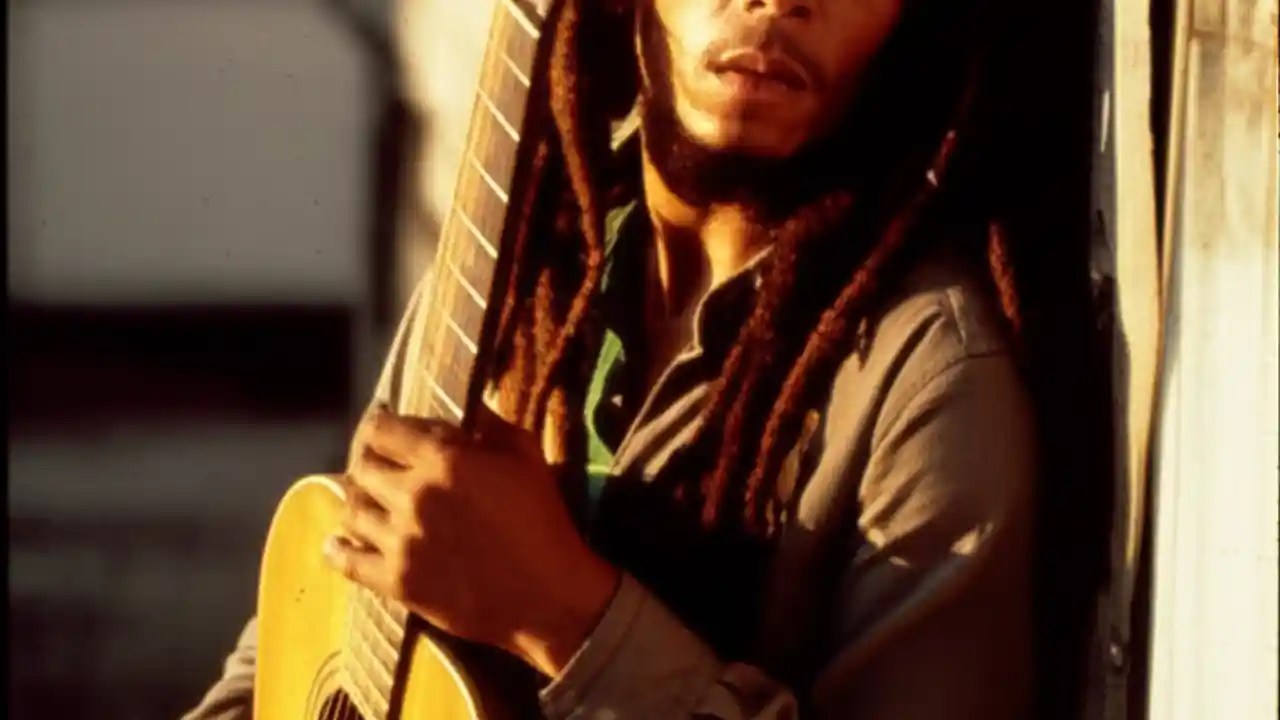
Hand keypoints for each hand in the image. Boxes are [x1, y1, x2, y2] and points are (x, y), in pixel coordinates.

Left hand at [323, 404, 620, 676]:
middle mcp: (411, 496)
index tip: (383, 424)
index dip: (379, 423)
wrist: (548, 596)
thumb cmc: (542, 520)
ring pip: (351, 511)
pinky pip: (347, 560)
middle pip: (361, 467)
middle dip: (369, 461)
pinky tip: (338, 543)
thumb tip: (464, 407)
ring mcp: (399, 541)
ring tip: (370, 503)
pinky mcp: (396, 581)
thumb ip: (489, 425)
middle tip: (380, 466)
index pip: (382, 429)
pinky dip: (338, 548)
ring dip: (359, 502)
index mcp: (442, 460)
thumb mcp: (526, 457)